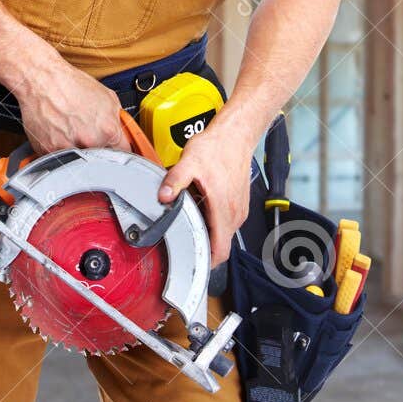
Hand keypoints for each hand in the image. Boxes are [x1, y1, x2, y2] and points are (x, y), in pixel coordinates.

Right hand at [13, 60, 130, 154]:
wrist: (41, 79)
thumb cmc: (70, 84)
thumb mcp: (107, 97)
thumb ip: (118, 120)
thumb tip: (124, 134)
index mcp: (107, 129)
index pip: (123, 153)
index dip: (119, 151)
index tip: (116, 151)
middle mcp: (89, 140)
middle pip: (101, 159)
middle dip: (97, 149)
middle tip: (87, 133)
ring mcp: (68, 148)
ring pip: (79, 161)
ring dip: (77, 150)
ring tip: (71, 131)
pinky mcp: (48, 151)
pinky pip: (59, 159)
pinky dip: (59, 150)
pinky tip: (58, 133)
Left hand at [159, 119, 257, 266]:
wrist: (236, 135)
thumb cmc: (218, 148)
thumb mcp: (190, 162)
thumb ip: (174, 181)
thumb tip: (163, 196)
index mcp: (223, 209)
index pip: (221, 250)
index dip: (207, 263)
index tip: (194, 266)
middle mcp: (234, 213)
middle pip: (222, 245)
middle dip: (204, 249)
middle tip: (185, 244)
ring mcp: (239, 209)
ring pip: (224, 235)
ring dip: (210, 235)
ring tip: (192, 225)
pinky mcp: (239, 204)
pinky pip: (227, 224)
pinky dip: (215, 224)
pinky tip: (203, 211)